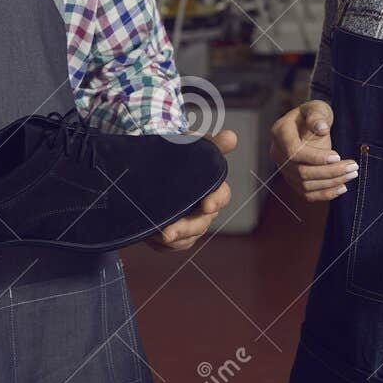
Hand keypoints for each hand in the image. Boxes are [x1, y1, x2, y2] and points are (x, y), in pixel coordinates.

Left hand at [146, 129, 235, 251]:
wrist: (154, 169)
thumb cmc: (179, 155)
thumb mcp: (191, 145)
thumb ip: (211, 143)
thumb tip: (231, 136)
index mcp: (213, 188)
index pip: (221, 196)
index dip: (216, 201)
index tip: (207, 205)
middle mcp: (205, 210)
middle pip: (201, 224)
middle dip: (185, 229)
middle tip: (168, 233)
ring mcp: (191, 224)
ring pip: (187, 238)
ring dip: (172, 239)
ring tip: (154, 234)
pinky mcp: (177, 236)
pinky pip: (171, 246)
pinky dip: (160, 244)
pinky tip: (151, 236)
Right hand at [269, 100, 355, 202]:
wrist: (310, 125)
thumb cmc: (314, 115)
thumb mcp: (317, 108)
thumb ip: (317, 116)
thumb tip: (321, 128)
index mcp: (280, 132)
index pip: (294, 152)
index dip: (315, 157)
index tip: (337, 155)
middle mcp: (277, 152)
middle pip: (301, 171)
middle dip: (329, 172)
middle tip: (353, 167)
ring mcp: (283, 168)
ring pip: (305, 185)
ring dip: (331, 183)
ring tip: (352, 174)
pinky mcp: (292, 179)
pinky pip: (306, 194)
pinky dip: (324, 193)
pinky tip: (342, 187)